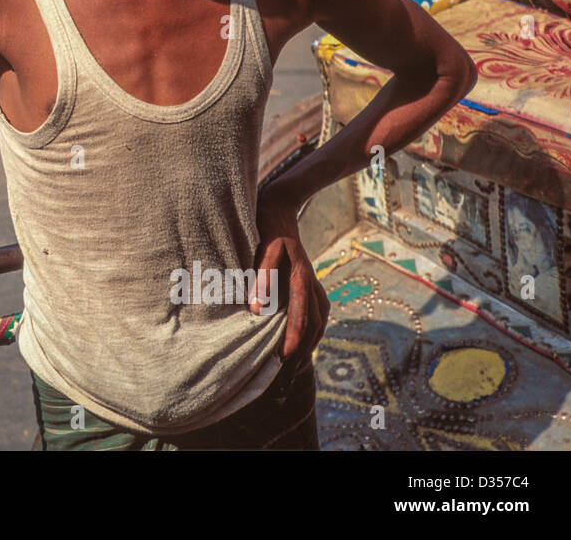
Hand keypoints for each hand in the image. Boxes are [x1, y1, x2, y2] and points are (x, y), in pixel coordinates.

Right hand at [251, 190, 329, 370]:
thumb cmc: (269, 247)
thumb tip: (260, 329)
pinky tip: (254, 305)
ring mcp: (296, 260)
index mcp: (311, 288)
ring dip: (290, 323)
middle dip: (302, 343)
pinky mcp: (280, 242)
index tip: (292, 368)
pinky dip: (265, 288)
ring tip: (280, 346)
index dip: (307, 346)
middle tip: (287, 365)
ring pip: (300, 296)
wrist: (275, 203)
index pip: (317, 324)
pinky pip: (273, 268)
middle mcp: (308, 276)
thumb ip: (275, 301)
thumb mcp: (276, 277)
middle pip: (313, 315)